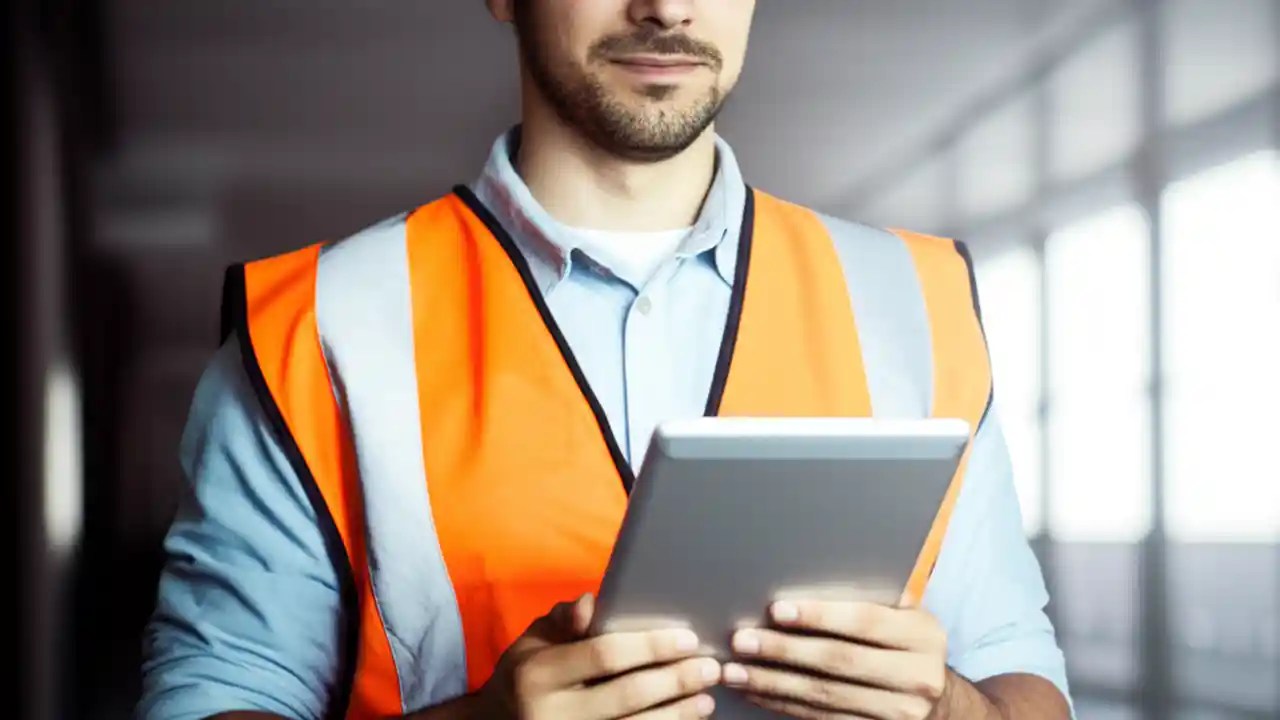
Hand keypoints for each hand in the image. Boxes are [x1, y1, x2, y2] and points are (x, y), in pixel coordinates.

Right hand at [475, 594, 721, 719]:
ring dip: (677, 715)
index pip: (604, 655)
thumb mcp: (535, 638)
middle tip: (710, 667)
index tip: (686, 639)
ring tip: (706, 699)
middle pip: (627, 696)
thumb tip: (591, 604)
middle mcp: (551, 714)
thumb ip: (566, 618)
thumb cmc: (528, 672)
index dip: (649, 647)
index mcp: (539, 674)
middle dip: (674, 681)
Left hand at [723, 600, 949, 719]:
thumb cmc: (904, 644)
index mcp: (923, 635)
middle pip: (839, 661)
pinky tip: (757, 692)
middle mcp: (918, 677)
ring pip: (825, 696)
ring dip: (773, 683)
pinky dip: (783, 705)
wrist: (938, 701)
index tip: (777, 610)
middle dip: (785, 650)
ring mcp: (900, 713)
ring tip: (736, 670)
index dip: (819, 615)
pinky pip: (822, 719)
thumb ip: (867, 601)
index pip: (864, 621)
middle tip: (743, 640)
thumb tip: (798, 580)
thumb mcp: (903, 617)